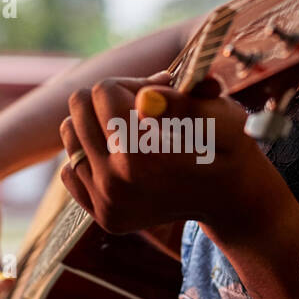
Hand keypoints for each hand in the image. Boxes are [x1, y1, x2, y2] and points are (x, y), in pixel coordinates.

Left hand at [57, 73, 281, 238]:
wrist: (229, 199)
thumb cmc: (228, 148)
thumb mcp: (225, 118)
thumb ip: (188, 102)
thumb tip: (146, 96)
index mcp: (143, 157)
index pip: (104, 91)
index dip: (134, 84)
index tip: (159, 95)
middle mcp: (116, 184)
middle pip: (79, 107)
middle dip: (111, 100)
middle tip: (144, 111)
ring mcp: (106, 203)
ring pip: (69, 134)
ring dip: (97, 125)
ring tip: (134, 132)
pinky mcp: (101, 215)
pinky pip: (69, 168)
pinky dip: (92, 156)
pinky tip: (124, 159)